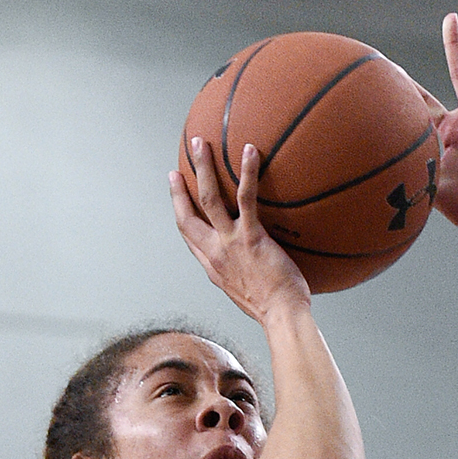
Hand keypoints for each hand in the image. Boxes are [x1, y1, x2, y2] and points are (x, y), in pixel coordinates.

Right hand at [171, 138, 310, 321]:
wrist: (281, 315)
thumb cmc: (274, 308)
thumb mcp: (246, 293)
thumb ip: (242, 274)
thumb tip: (253, 265)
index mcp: (213, 266)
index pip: (189, 235)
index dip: (180, 211)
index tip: (176, 191)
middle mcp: (215, 252)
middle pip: (188, 214)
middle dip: (179, 188)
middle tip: (179, 164)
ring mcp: (230, 242)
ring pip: (208, 198)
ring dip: (202, 168)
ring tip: (200, 143)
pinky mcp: (251, 236)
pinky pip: (245, 197)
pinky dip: (247, 172)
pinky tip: (250, 150)